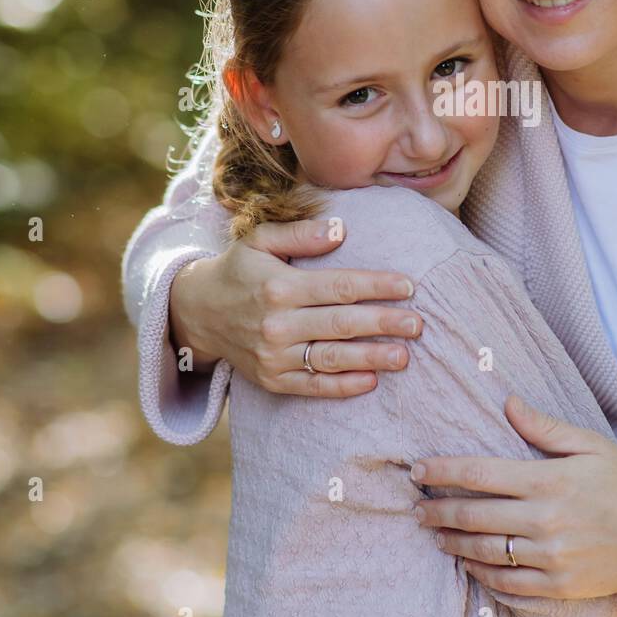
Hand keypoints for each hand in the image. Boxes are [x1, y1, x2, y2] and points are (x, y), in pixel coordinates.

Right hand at [168, 215, 422, 395]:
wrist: (197, 313)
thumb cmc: (239, 270)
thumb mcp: (259, 240)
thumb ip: (300, 233)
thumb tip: (341, 228)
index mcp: (280, 286)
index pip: (339, 286)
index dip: (376, 286)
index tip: (409, 286)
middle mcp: (277, 323)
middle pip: (342, 324)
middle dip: (384, 324)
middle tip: (419, 325)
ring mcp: (274, 355)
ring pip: (331, 359)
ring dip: (370, 358)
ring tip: (404, 356)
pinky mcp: (272, 380)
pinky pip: (312, 386)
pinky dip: (342, 387)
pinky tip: (371, 381)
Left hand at [411, 394, 616, 597]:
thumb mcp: (590, 444)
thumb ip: (544, 427)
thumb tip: (507, 402)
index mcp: (548, 479)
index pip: (479, 474)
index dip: (442, 471)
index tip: (418, 470)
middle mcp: (544, 520)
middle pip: (472, 514)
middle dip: (437, 510)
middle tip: (415, 507)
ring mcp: (550, 557)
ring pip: (484, 551)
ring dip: (452, 542)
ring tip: (434, 534)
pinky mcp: (558, 585)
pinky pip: (507, 582)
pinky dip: (481, 573)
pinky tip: (467, 563)